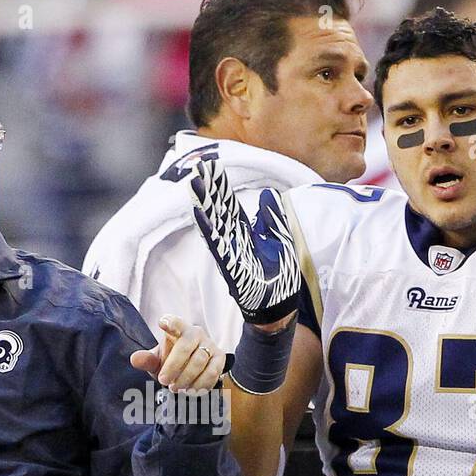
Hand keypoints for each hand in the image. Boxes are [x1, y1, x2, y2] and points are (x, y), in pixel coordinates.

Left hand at [130, 315, 225, 391]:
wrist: (193, 372)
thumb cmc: (171, 362)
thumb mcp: (157, 362)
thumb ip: (147, 360)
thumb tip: (134, 359)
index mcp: (179, 329)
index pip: (175, 322)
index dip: (170, 322)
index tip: (162, 323)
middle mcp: (196, 333)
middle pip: (186, 346)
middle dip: (174, 366)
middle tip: (163, 381)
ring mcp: (210, 344)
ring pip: (199, 361)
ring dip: (186, 378)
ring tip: (175, 388)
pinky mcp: (220, 358)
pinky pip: (212, 372)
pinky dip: (200, 384)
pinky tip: (191, 391)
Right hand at [188, 156, 300, 324]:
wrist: (278, 309)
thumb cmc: (279, 278)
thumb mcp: (281, 241)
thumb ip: (273, 218)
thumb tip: (269, 193)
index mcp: (246, 234)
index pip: (230, 204)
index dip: (221, 185)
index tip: (211, 166)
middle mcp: (235, 241)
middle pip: (219, 210)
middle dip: (209, 188)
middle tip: (197, 166)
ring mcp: (231, 253)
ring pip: (215, 224)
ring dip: (204, 204)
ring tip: (194, 184)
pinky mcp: (231, 267)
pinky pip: (218, 246)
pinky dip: (208, 230)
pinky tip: (199, 215)